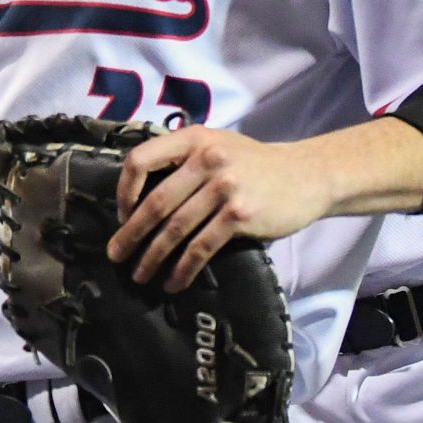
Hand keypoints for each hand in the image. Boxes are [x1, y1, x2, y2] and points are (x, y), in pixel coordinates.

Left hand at [107, 127, 329, 292]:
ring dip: (152, 257)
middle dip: (131, 234)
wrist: (307, 176)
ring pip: (175, 229)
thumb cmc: (255, 164)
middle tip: (115, 255)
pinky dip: (183, 269)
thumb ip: (184, 159)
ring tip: (140, 275)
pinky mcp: (239, 215)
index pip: (141, 159)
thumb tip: (140, 197)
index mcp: (194, 138)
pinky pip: (201, 248)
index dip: (124, 190)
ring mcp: (225, 186)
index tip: (122, 215)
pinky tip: (174, 283)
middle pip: (155, 202)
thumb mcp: (218, 145)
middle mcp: (207, 158)